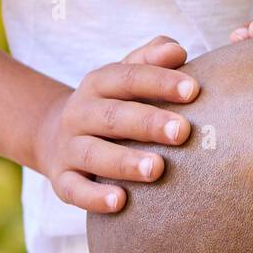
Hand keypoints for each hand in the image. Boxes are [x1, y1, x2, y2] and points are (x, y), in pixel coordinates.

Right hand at [34, 36, 198, 212]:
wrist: (58, 135)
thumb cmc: (116, 102)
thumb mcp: (129, 74)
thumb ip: (153, 58)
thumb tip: (177, 50)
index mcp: (100, 82)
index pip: (130, 77)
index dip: (161, 82)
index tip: (193, 90)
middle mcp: (81, 112)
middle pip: (114, 116)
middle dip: (148, 123)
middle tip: (182, 132)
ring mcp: (69, 147)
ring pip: (93, 153)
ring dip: (124, 162)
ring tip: (156, 169)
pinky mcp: (62, 179)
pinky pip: (73, 190)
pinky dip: (94, 197)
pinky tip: (119, 202)